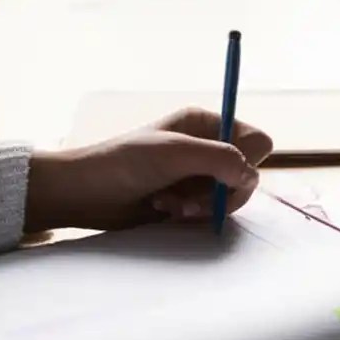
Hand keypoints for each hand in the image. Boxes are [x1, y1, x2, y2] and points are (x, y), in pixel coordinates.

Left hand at [25, 108, 273, 231]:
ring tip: (170, 204)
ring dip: (203, 206)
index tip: (222, 175)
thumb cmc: (122, 163)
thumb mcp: (175, 153)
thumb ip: (221, 159)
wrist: (82, 194)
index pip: (257, 142)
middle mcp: (207, 146)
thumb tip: (250, 177)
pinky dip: (191, 215)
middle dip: (220, 192)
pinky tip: (165, 210)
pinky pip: (211, 212)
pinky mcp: (188, 199)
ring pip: (230, 197)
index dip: (247, 162)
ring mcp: (198, 174)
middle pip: (246, 174)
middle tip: (190, 200)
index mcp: (207, 124)